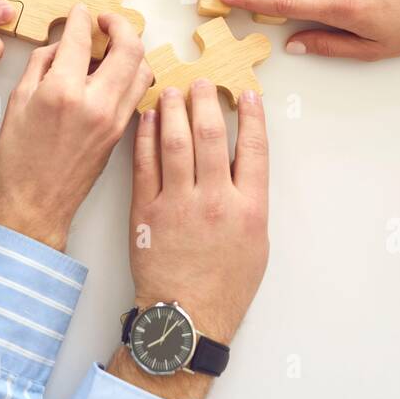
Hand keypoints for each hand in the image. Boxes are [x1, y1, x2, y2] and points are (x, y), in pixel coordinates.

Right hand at [0, 4, 150, 251]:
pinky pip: (137, 94)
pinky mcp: (121, 134)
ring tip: (113, 47)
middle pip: (129, 48)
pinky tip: (113, 75)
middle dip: (120, 25)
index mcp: (63, 92)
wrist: (32, 206)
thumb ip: (41, 65)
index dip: (81, 18)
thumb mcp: (17, 102)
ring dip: (132, 51)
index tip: (80, 12)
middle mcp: (96, 104)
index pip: (81, 39)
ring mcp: (114, 120)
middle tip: (105, 21)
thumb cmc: (17, 161)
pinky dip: (131, 76)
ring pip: (143, 70)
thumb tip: (60, 45)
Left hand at [108, 82, 269, 398]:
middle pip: (211, 135)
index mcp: (249, 207)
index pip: (254, 148)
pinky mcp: (146, 211)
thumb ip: (250, 199)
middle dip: (205, 101)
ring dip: (173, 110)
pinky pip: (144, 164)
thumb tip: (241, 162)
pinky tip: (145, 120)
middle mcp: (215, 200)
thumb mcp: (255, 241)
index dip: (251, 116)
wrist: (186, 317)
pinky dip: (144, 137)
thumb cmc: (224, 285)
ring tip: (170, 90)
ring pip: (175, 142)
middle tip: (200, 82)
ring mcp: (178, 204)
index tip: (246, 94)